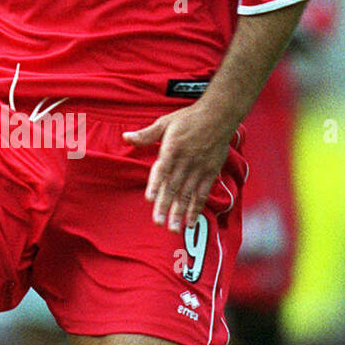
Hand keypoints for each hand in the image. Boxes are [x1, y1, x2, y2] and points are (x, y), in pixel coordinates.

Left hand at [123, 103, 232, 230]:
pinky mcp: (210, 173)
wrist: (219, 115)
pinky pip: (203, 193)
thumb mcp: (165, 122)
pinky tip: (190, 222)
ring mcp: (199, 169)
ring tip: (173, 229)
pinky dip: (197, 208)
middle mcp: (185, 161)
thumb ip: (146, 134)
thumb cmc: (189, 119)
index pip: (162, 170)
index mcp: (172, 149)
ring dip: (180, 212)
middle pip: (174, 186)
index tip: (149, 199)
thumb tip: (126, 137)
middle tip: (158, 223)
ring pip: (188, 194)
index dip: (156, 184)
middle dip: (166, 206)